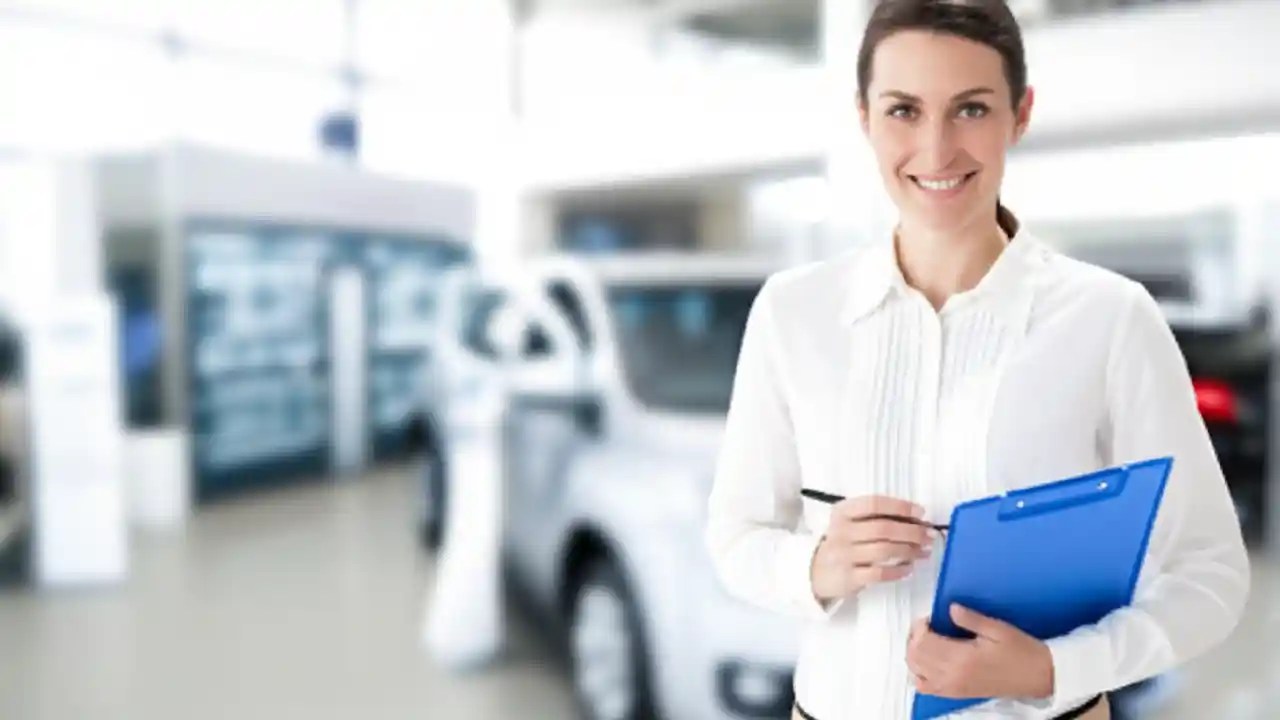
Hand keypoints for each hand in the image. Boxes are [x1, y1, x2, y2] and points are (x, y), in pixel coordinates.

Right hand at [810, 495, 933, 604]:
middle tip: (929, 535)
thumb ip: (876, 517)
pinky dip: (898, 571)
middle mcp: (841, 531)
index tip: (920, 512)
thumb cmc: (842, 543)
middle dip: (912, 531)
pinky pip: (880, 574)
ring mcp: (844, 555)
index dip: (900, 507)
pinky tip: (908, 568)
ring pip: (884, 550)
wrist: (815, 571)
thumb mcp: (850, 523)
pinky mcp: (849, 577)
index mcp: (843, 512)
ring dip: (909, 550)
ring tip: (923, 551)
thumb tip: (916, 519)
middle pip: (883, 528)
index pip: (874, 503)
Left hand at [906, 604, 1054, 699]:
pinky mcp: (957, 694)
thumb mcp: (998, 629)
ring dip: (914, 654)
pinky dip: (919, 674)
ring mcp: (954, 687)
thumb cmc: (1022, 652)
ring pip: (916, 672)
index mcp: (963, 658)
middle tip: (926, 626)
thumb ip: (971, 619)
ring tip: (926, 641)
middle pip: (915, 656)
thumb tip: (950, 609)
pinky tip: (928, 662)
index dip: (920, 626)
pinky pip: (926, 688)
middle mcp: (953, 676)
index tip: (930, 618)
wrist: (1039, 676)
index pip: (924, 642)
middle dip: (914, 638)